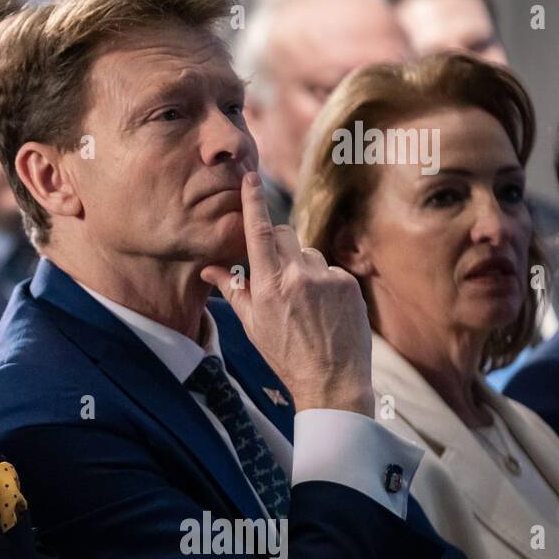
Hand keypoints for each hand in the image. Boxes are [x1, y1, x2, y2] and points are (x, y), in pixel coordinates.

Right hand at [201, 172, 373, 415]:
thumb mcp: (252, 325)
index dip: (253, 201)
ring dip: (302, 268)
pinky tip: (324, 311)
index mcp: (268, 285)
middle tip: (276, 272)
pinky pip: (329, 270)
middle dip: (277, 244)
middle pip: (285, 234)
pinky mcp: (348, 284)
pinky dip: (323, 283)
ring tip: (304, 304)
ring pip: (308, 254)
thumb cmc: (285, 356)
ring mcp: (327, 278)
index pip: (258, 231)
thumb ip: (233, 289)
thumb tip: (211, 268)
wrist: (332, 381)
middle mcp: (298, 276)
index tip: (249, 176)